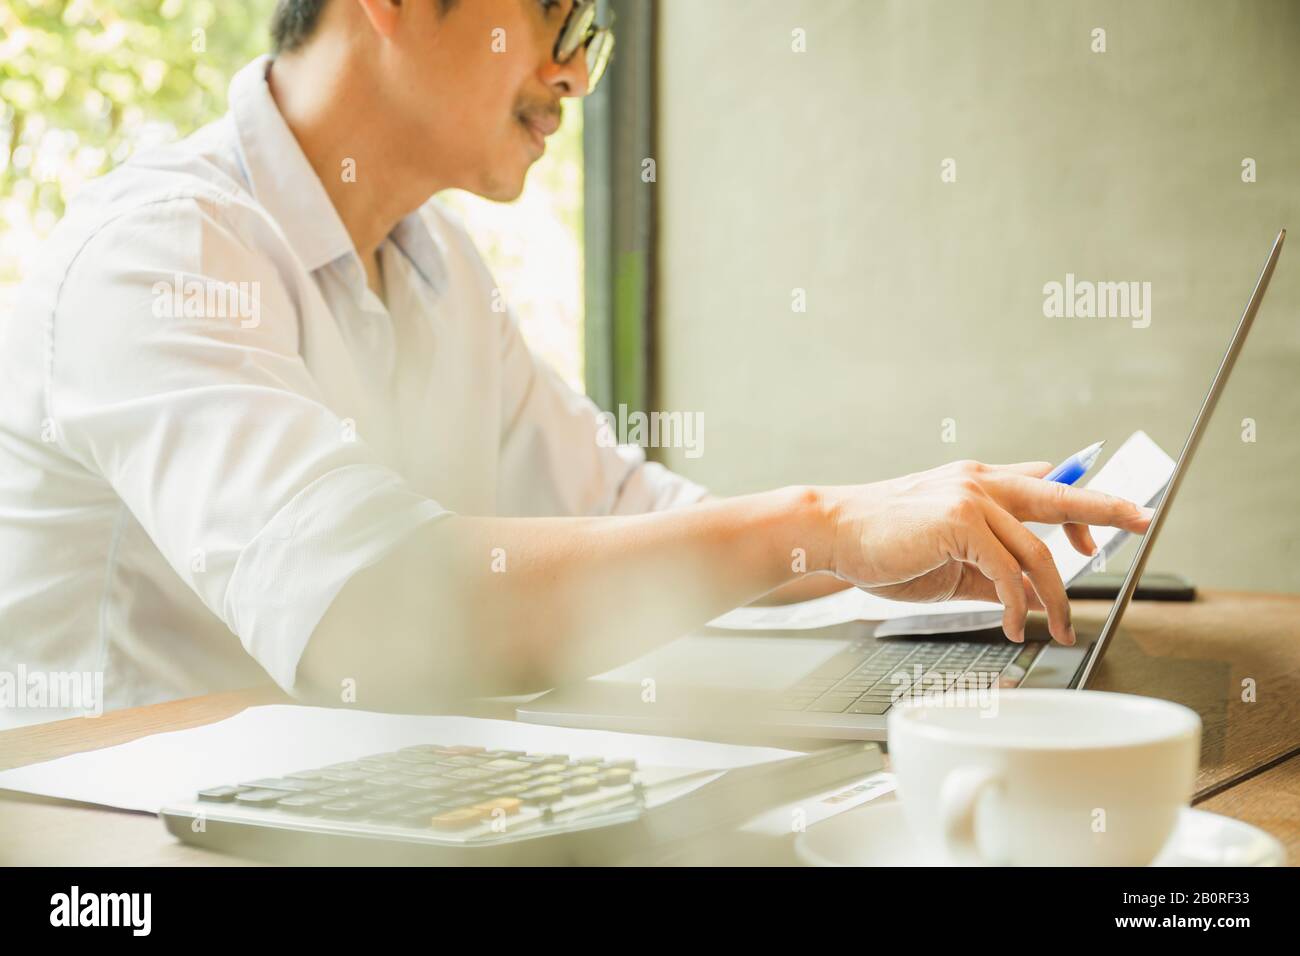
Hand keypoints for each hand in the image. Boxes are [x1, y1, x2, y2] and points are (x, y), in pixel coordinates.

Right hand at [819, 460, 1152, 644]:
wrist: (832, 532)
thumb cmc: (879, 544)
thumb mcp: (944, 556)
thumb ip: (984, 568)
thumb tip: (1019, 595)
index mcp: (976, 482)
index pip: (1043, 484)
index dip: (1079, 506)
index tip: (1101, 531)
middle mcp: (979, 481)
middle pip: (1059, 493)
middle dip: (1106, 508)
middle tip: (1142, 520)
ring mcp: (970, 496)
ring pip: (1037, 548)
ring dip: (1054, 596)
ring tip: (1058, 628)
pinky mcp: (959, 521)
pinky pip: (1007, 569)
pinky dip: (1017, 603)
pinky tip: (1012, 623)